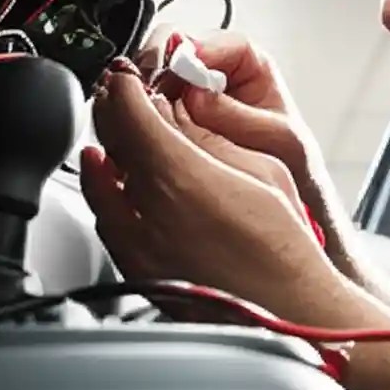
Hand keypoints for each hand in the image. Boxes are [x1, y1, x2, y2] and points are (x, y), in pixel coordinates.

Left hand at [81, 65, 344, 321]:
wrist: (289, 311)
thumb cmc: (286, 249)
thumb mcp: (259, 168)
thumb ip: (207, 135)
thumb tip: (174, 111)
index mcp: (180, 178)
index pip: (129, 113)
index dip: (124, 87)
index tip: (126, 77)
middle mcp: (147, 214)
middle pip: (108, 144)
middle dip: (113, 113)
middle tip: (121, 97)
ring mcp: (137, 249)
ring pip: (99, 187)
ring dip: (106, 154)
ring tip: (116, 137)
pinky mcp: (137, 274)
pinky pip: (108, 224)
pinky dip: (108, 196)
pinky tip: (118, 186)